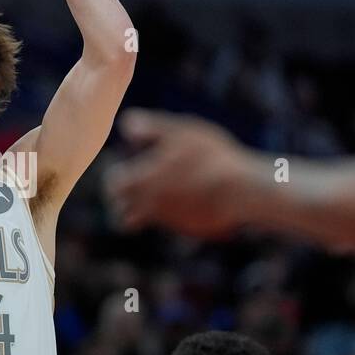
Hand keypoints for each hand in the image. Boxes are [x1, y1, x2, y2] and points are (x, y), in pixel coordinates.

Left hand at [104, 108, 254, 237]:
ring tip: (155, 194)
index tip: (124, 167)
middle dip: (121, 199)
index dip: (115, 176)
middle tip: (133, 185)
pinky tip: (184, 199)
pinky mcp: (187, 230)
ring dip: (140, 210)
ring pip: (140, 222)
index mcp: (141, 181)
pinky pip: (168, 225)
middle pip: (119, 211)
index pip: (112, 185)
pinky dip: (168, 215)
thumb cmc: (209, 156)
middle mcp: (149, 205)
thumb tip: (125, 124)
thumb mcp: (179, 131)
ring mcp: (168, 221)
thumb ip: (150, 127)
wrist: (242, 191)